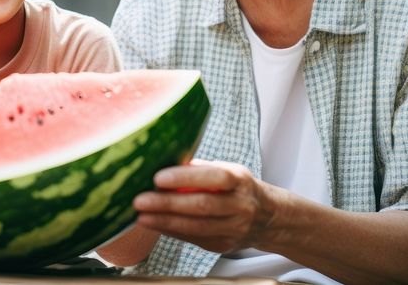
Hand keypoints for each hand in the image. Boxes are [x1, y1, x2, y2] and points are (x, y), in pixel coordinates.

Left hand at [132, 159, 279, 254]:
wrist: (268, 218)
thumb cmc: (238, 187)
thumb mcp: (228, 171)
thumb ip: (201, 169)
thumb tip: (164, 162)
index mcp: (240, 180)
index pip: (214, 178)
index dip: (186, 178)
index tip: (158, 178)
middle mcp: (240, 206)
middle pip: (202, 206)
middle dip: (167, 204)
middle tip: (139, 201)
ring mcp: (234, 229)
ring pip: (196, 227)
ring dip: (164, 222)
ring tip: (141, 216)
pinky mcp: (224, 246)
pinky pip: (194, 239)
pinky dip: (172, 231)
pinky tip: (155, 224)